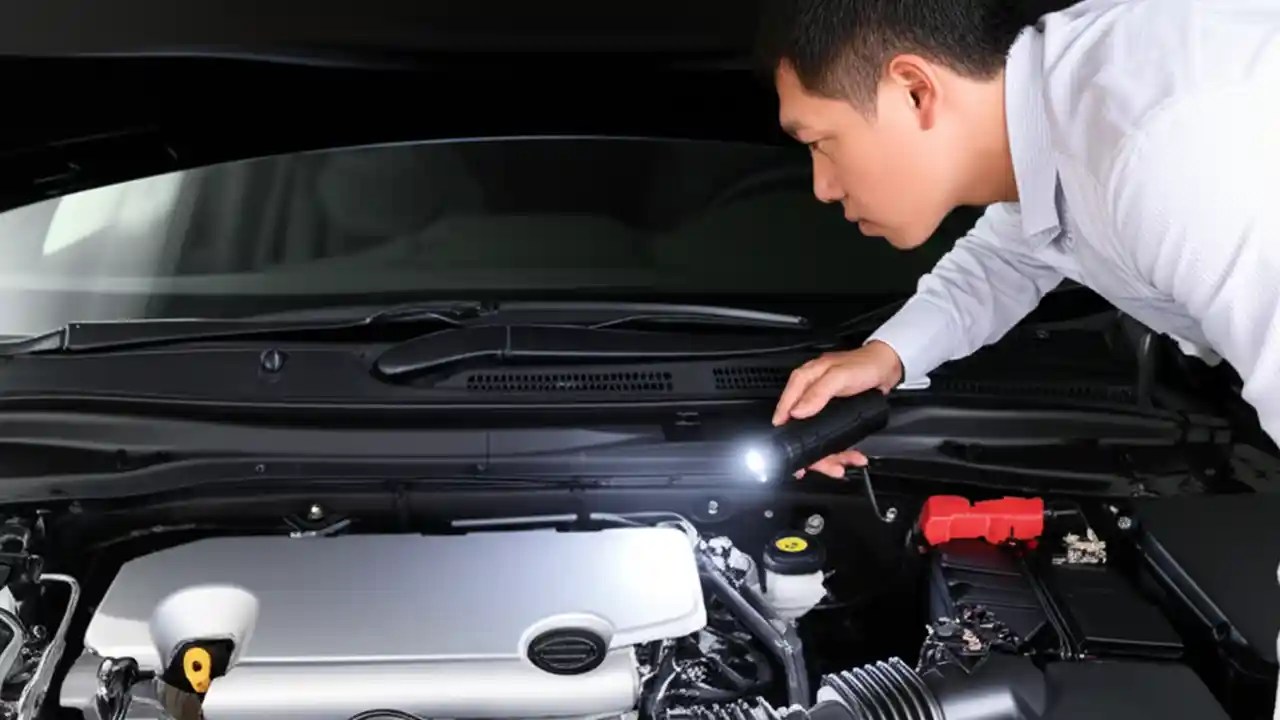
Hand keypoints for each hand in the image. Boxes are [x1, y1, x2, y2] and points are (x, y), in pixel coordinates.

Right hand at [772, 341, 902, 478]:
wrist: (886, 366)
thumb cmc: (864, 364)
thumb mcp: (839, 376)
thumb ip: (818, 393)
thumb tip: (797, 412)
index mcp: (803, 381)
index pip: (785, 409)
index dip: (785, 431)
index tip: (791, 453)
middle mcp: (808, 394)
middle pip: (801, 430)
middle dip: (813, 453)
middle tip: (825, 465)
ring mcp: (820, 407)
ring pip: (817, 438)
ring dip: (830, 456)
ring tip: (844, 463)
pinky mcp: (833, 416)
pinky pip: (831, 438)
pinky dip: (841, 451)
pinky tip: (852, 455)